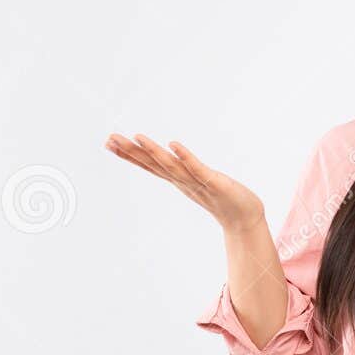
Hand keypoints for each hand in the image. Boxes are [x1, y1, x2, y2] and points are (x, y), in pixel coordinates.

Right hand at [104, 132, 265, 232]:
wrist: (245, 218)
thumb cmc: (223, 198)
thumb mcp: (197, 182)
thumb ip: (184, 171)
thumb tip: (171, 159)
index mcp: (177, 179)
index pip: (149, 164)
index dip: (129, 154)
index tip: (109, 142)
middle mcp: (182, 181)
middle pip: (153, 164)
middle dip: (131, 152)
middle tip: (110, 139)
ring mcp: (196, 182)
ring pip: (170, 166)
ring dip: (154, 151)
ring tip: (137, 136)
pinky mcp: (213, 182)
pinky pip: (197, 168)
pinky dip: (185, 157)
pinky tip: (173, 144)